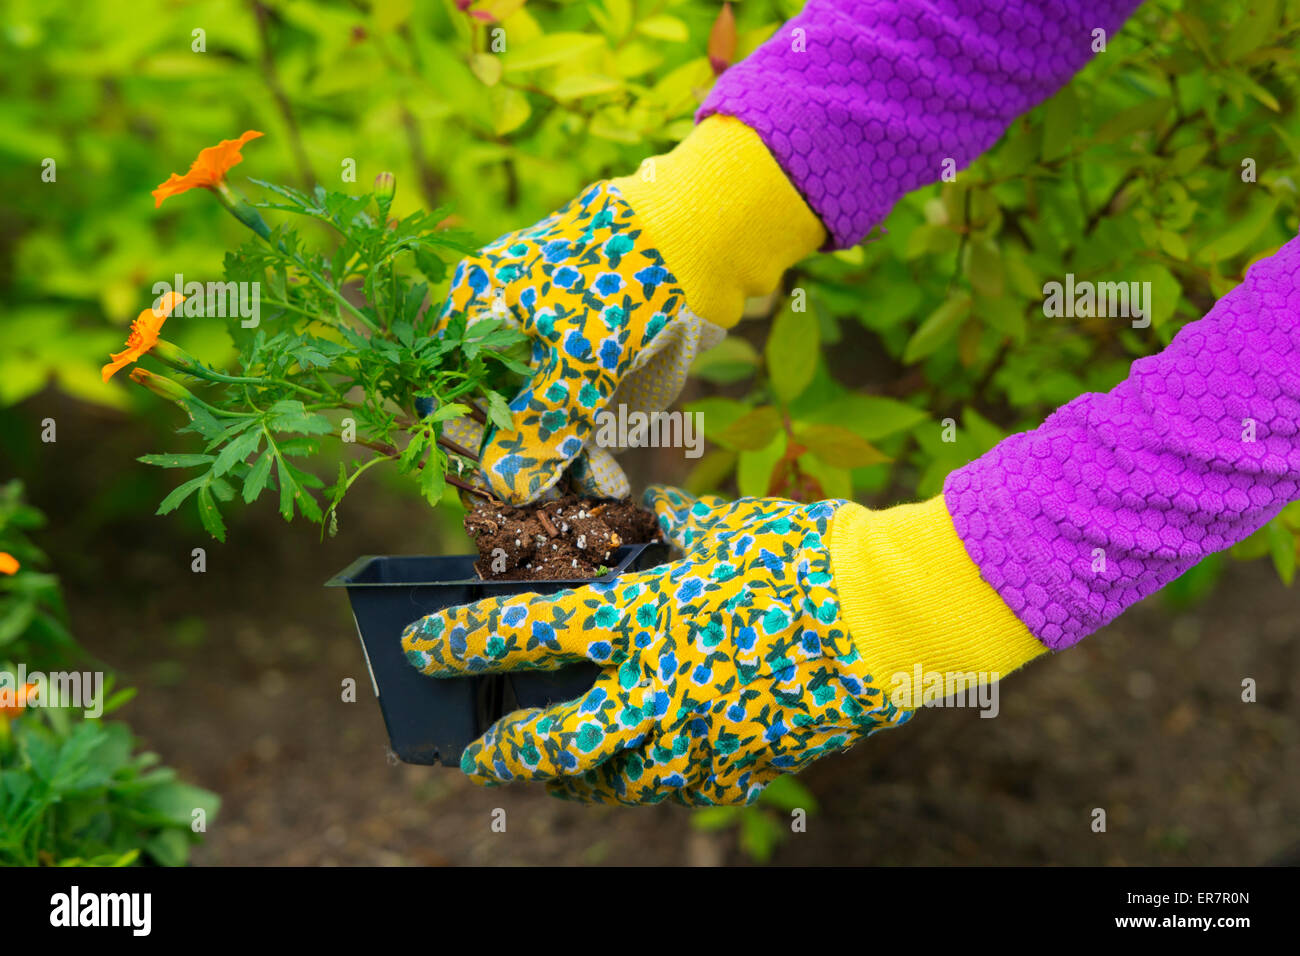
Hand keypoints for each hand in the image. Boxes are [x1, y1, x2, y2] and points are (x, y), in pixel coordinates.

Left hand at [400, 485, 912, 805]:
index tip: (421, 648)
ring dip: (572, 777)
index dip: (461, 641)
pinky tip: (643, 758)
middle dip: (501, 752)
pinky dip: (646, 773)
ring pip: (611, 782)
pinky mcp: (741, 766)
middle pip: (555, 747)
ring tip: (557, 767)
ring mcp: (702, 740)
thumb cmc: (806, 554)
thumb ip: (667, 528)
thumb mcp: (725, 526)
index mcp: (646, 620)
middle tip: (476, 750)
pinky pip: (676, 784)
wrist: (893, 616)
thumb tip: (636, 514)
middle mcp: (661, 691)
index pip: (527, 634)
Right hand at [431, 182, 722, 502]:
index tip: (486, 495)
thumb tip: (505, 489)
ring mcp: (549, 359)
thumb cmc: (624, 281)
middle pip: (493, 421)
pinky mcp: (591, 380)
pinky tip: (614, 491)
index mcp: (475, 310)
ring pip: (539, 434)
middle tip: (548, 513)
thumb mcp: (580, 360)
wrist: (703, 244)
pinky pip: (578, 433)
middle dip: (521, 471)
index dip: (462, 448)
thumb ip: (541, 427)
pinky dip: (593, 463)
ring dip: (562, 476)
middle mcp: (503, 337)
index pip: (445, 391)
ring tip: (593, 505)